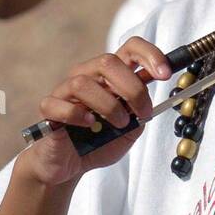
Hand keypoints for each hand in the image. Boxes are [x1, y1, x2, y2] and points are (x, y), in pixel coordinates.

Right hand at [18, 37, 171, 186]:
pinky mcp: (49, 109)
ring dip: (109, 106)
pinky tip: (88, 124)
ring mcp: (65, 90)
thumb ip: (139, 114)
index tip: (165, 74)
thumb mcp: (130, 131)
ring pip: (84, 83)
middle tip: (143, 112)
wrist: (69, 166)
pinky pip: (59, 104)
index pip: (130, 48)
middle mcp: (87, 75)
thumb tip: (147, 102)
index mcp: (111, 76)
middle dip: (132, 88)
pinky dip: (76, 114)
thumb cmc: (98, 143)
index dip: (150, 55)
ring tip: (119, 124)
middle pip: (108, 62)